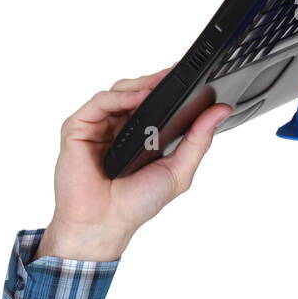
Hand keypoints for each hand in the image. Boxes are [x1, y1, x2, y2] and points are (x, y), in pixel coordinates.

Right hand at [38, 67, 232, 260]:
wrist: (103, 224)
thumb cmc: (135, 204)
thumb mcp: (178, 171)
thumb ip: (198, 140)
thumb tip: (219, 111)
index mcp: (141, 136)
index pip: (156, 102)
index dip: (172, 88)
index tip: (194, 77)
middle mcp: (119, 128)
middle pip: (137, 91)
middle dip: (158, 81)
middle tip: (177, 75)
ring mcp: (98, 127)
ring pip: (119, 92)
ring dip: (140, 85)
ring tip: (160, 86)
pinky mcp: (78, 128)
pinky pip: (99, 102)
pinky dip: (119, 96)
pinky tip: (137, 99)